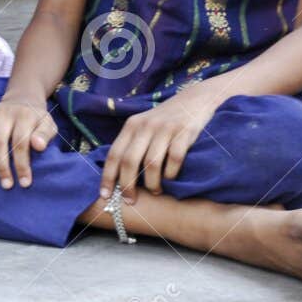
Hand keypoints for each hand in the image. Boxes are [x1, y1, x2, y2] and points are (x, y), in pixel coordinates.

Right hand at [0, 99, 58, 189]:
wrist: (24, 101)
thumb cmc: (36, 121)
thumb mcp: (48, 125)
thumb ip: (45, 135)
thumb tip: (38, 146)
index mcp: (25, 116)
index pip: (21, 142)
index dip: (22, 164)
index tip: (24, 183)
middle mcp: (5, 111)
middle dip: (1, 164)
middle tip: (5, 184)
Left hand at [101, 88, 218, 200]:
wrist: (195, 99)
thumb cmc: (166, 119)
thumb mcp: (144, 125)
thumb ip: (132, 144)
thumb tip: (117, 175)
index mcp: (131, 125)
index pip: (114, 154)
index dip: (108, 177)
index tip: (105, 196)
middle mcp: (145, 126)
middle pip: (129, 161)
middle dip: (127, 185)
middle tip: (130, 201)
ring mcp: (165, 129)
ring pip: (151, 163)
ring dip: (152, 183)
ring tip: (155, 192)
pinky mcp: (184, 132)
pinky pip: (174, 158)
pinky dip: (171, 173)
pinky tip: (171, 179)